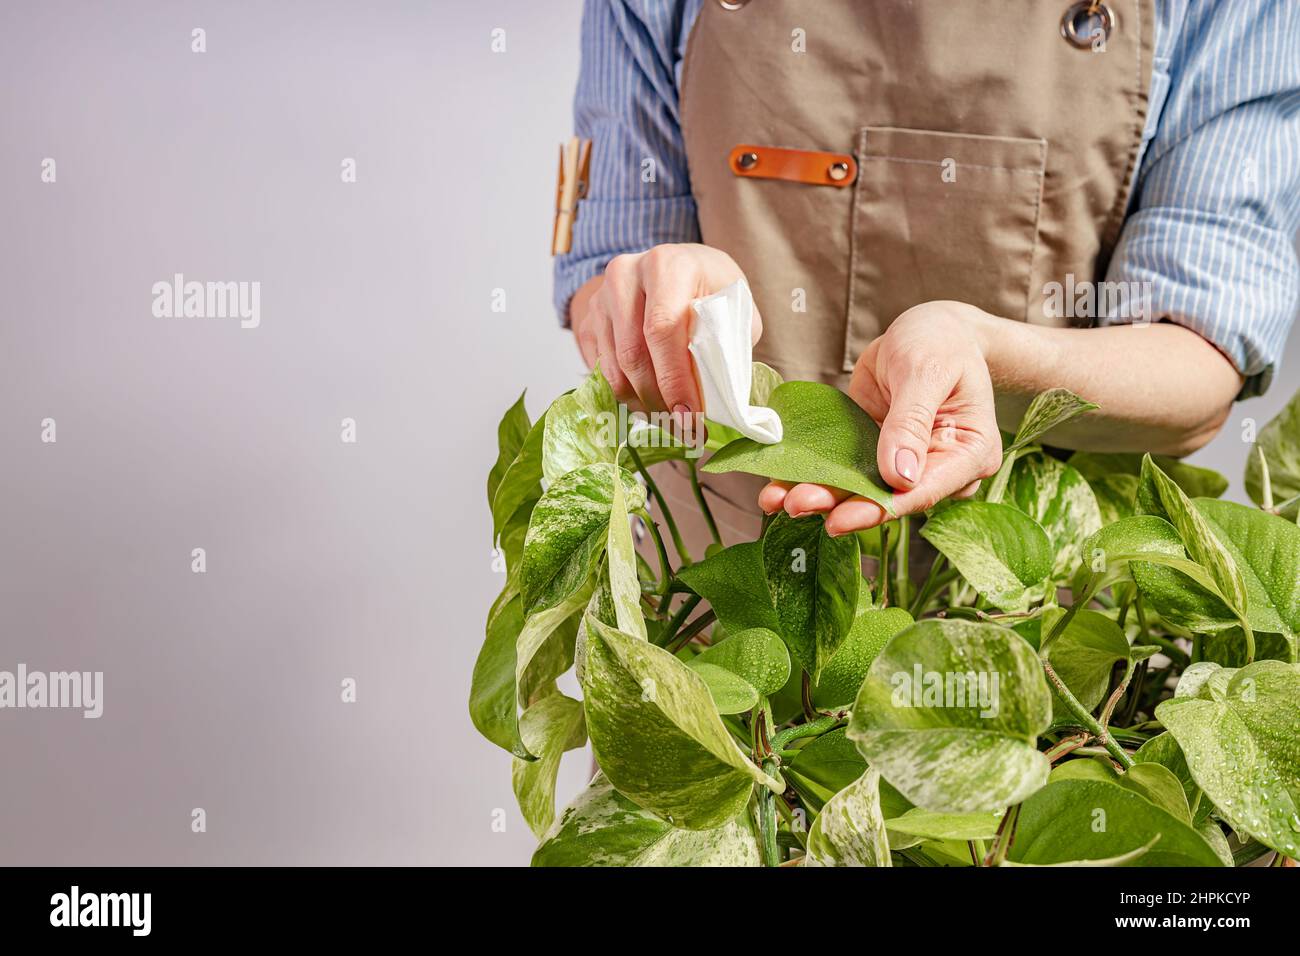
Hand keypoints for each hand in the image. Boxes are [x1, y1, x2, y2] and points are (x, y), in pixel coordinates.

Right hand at [573, 244, 758, 419]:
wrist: (677, 267)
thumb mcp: (733, 307)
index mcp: (667, 266)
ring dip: (642, 404)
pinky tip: (650, 402)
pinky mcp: (587, 320)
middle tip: (683, 429)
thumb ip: (726, 343)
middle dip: (659, 401)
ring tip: (670, 420)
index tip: (690, 416)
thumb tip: (714, 396)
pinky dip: (625, 395)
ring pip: (614, 369)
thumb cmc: (710, 289)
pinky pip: (600, 371)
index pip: (662, 329)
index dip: (674, 379)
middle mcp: (625, 275)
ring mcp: (600, 299)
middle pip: (633, 355)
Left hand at [758, 302, 1002, 533]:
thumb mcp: (926, 371)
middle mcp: (939, 469)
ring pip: (860, 489)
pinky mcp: (876, 453)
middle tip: (796, 504)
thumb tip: (899, 476)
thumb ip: (911, 421)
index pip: (922, 491)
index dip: (878, 507)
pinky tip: (780, 484)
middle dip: (840, 505)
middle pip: (887, 498)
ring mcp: (905, 464)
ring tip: (777, 499)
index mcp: (969, 454)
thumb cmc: (941, 342)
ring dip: (820, 495)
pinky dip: (814, 475)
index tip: (840, 518)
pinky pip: (845, 468)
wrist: (933, 329)